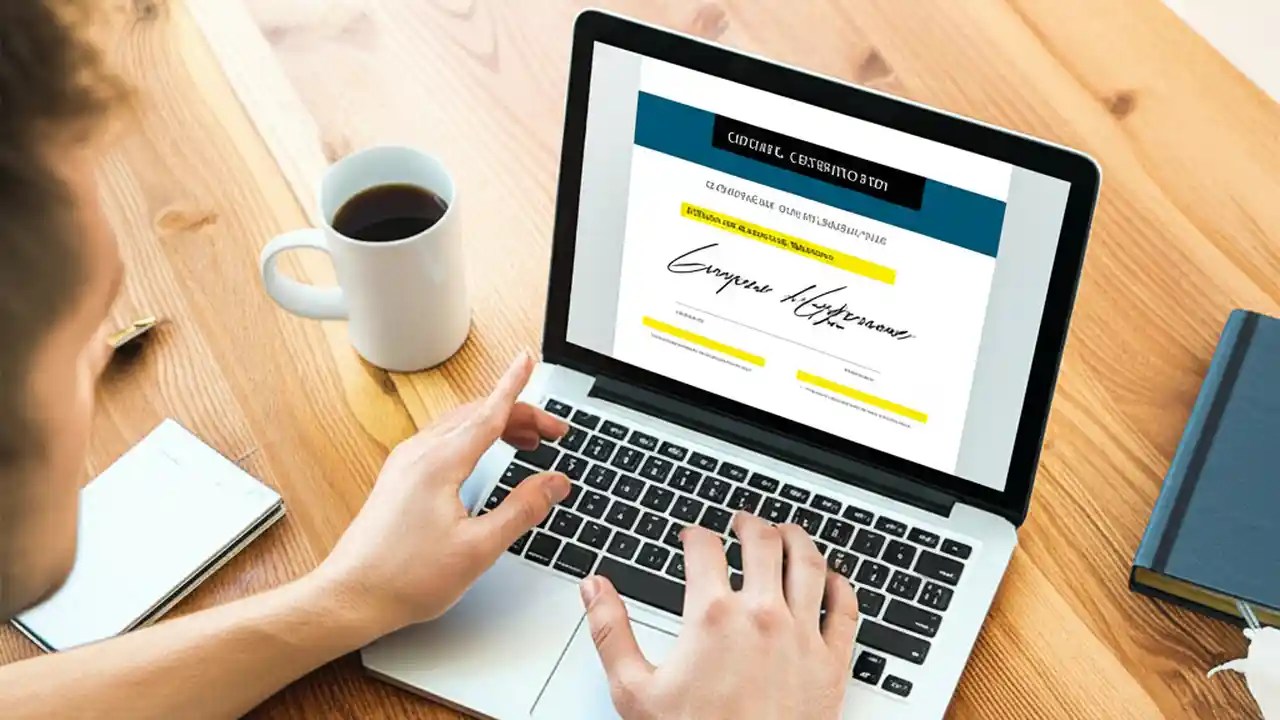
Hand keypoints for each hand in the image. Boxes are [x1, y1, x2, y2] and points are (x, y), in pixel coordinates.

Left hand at [313, 352, 569, 636]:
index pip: (489, 413)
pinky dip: (472, 439)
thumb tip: (554, 483)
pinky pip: (442, 441)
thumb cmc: (406, 578)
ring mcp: (405, 464)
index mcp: (439, 463)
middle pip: (476, 416)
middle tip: (553, 431)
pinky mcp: (398, 478)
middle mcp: (419, 455)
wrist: (352, 596)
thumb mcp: (479, 548)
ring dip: (495, 426)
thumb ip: (522, 509)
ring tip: (527, 442)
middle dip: (518, 414)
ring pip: (458, 426)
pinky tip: (484, 457)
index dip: (514, 385)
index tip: (527, 359)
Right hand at [582, 513, 858, 719]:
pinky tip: (833, 578)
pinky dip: (841, 584)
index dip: (695, 533)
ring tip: (788, 531)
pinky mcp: (832, 662)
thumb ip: (611, 631)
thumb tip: (594, 589)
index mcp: (712, 617)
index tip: (691, 535)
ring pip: (808, 564)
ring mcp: (802, 636)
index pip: (705, 549)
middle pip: (763, 542)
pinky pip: (846, 608)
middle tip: (742, 521)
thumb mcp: (635, 690)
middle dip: (750, 524)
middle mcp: (762, 616)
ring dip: (797, 538)